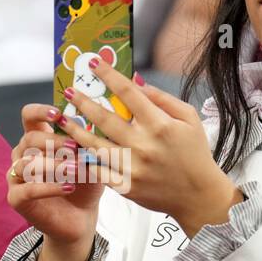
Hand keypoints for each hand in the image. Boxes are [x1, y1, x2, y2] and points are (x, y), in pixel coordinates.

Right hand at [7, 102, 104, 260]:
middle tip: (75, 147)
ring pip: (27, 164)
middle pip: (29, 138)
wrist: (81, 218)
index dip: (40, 112)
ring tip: (76, 169)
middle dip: (53, 141)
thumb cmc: (85, 184)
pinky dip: (49, 188)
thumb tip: (89, 126)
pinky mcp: (16, 198)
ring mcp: (16, 176)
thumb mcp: (92, 160)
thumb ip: (88, 143)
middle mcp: (22, 155)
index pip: (29, 116)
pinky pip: (27, 190)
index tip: (58, 114)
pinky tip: (68, 188)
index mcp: (37, 140)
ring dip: (54, 165)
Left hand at [59, 60, 242, 236]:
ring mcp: (132, 167)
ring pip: (94, 145)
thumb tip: (135, 81)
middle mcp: (143, 145)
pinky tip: (72, 148)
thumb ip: (162, 99)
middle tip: (69, 91)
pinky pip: (98, 170)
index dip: (109, 75)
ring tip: (62, 118)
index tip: (95, 64)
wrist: (199, 196)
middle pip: (105, 118)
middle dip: (83, 102)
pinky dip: (84, 159)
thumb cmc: (195, 153)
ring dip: (75, 130)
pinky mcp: (125, 186)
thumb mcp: (189, 118)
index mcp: (159, 125)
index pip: (128, 93)